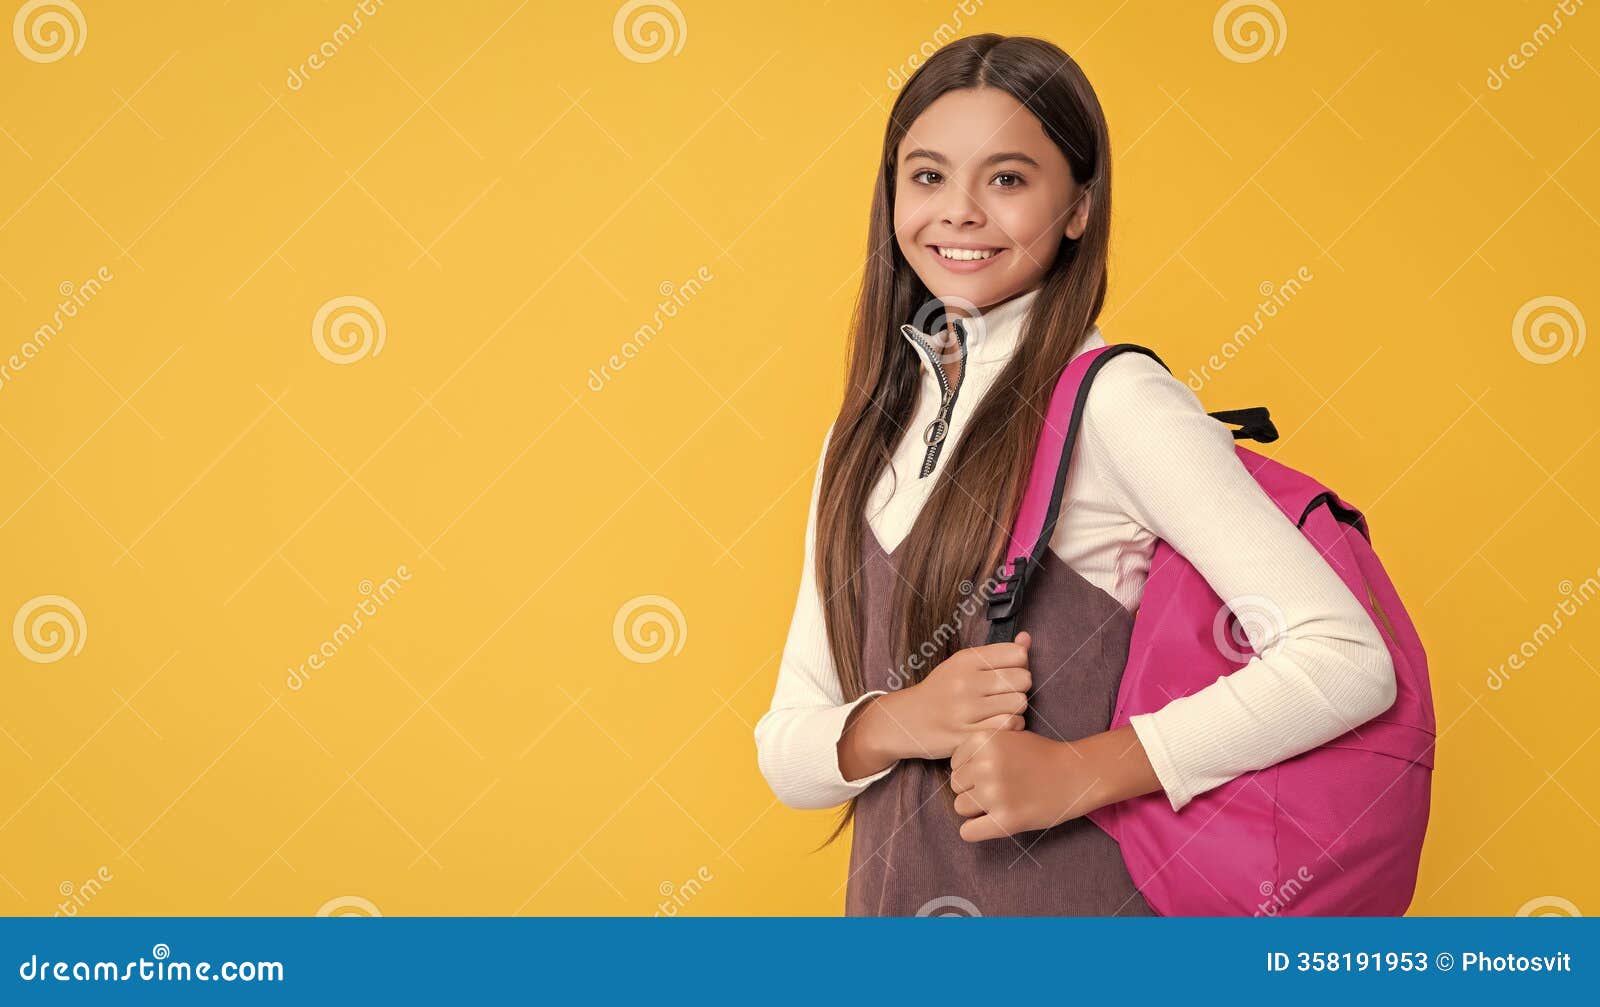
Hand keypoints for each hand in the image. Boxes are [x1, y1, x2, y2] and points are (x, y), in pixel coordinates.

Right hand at [876, 631, 1033, 760]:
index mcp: (965, 660)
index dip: (1019, 665)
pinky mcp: (968, 734)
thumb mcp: (963, 664)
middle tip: (1006, 694)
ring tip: (1003, 710)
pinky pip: (1009, 726)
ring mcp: (965, 710)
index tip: (1008, 673)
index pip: (1017, 654)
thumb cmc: (941, 691)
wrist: (907, 719)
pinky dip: (1012, 726)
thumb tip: (1026, 638)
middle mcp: (965, 682)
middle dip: (1020, 688)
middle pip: (1022, 679)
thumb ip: (998, 653)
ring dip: (1016, 709)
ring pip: (1019, 703)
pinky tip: (1001, 724)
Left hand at [949, 724, 1164, 841]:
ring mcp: (995, 794)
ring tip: (997, 804)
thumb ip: (980, 747)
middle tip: (996, 789)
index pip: (954, 763)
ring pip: (960, 807)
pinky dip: (974, 830)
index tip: (988, 773)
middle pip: (955, 785)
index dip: (969, 769)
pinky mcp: (1006, 820)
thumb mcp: (1009, 736)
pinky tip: (989, 823)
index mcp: (984, 741)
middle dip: (972, 788)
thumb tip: (953, 769)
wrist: (1076, 774)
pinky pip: (968, 832)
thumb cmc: (1041, 756)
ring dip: (975, 809)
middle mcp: (985, 765)